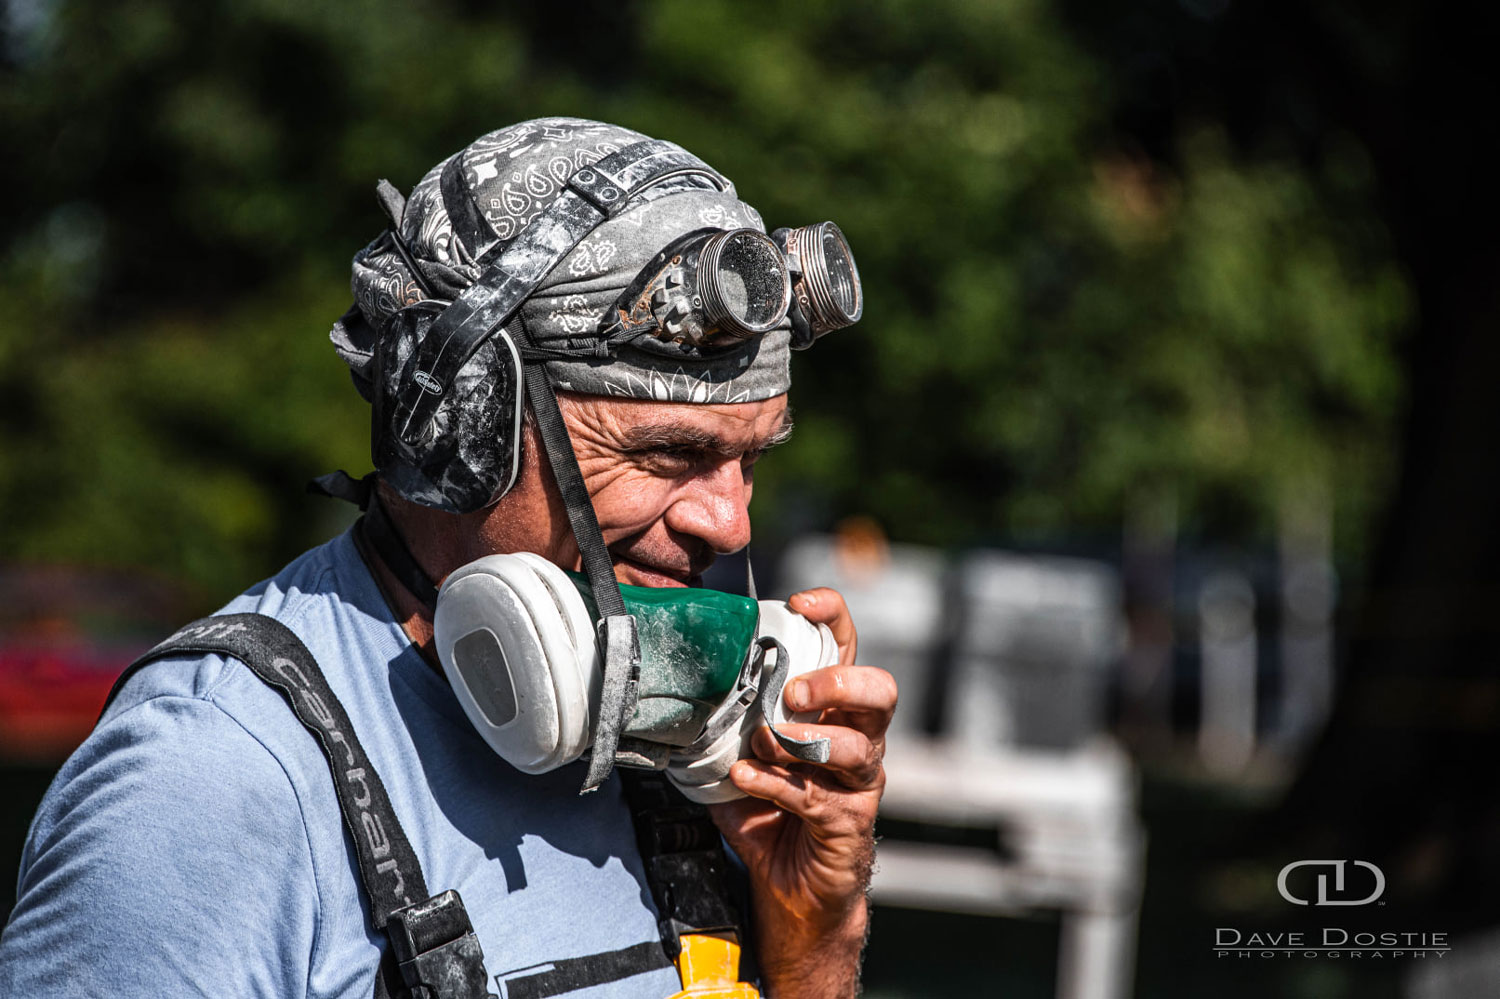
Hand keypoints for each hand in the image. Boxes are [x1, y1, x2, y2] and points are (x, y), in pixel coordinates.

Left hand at [707, 587, 896, 998]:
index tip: (801, 601)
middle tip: (792, 691)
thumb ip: (725, 720)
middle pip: (879, 691)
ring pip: (857, 746)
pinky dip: (775, 783)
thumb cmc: (770, 813)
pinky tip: (746, 777)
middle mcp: (859, 740)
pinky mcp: (849, 822)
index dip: (832, 615)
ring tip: (763, 742)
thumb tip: (680, 684)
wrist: (791, 889)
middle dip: (836, 682)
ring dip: (802, 740)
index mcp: (833, 711)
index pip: (847, 647)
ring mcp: (860, 783)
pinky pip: (817, 796)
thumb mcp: (742, 754)